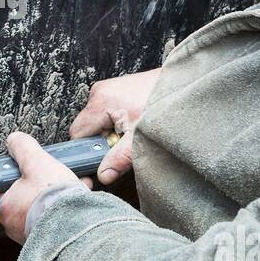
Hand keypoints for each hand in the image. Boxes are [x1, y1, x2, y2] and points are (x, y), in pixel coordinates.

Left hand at [0, 131, 89, 243]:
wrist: (78, 224)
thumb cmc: (52, 197)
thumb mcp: (36, 162)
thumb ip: (22, 147)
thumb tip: (14, 140)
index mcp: (4, 207)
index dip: (9, 178)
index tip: (19, 174)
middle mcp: (13, 225)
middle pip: (20, 198)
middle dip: (37, 185)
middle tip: (48, 176)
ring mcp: (30, 234)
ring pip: (38, 208)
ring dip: (52, 196)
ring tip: (68, 185)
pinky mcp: (48, 239)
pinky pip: (52, 219)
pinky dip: (62, 207)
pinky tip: (76, 196)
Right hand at [69, 68, 159, 185]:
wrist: (182, 84)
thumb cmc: (164, 106)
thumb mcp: (140, 139)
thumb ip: (120, 159)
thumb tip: (103, 175)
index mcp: (101, 103)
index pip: (77, 134)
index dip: (86, 152)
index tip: (98, 162)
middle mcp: (99, 92)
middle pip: (86, 128)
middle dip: (100, 142)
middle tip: (120, 148)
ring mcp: (107, 88)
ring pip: (96, 121)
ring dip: (108, 133)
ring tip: (128, 135)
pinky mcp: (115, 89)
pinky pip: (105, 113)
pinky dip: (115, 123)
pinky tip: (131, 125)